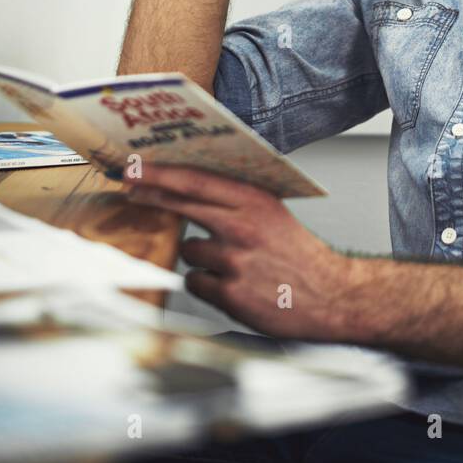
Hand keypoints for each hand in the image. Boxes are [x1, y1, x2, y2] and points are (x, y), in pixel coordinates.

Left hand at [121, 161, 361, 341]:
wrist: (331, 295)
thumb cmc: (298, 255)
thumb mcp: (273, 214)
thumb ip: (236, 202)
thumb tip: (189, 188)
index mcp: (256, 202)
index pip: (197, 180)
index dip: (160, 173)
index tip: (135, 166)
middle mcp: (244, 226)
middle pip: (183, 204)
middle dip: (151, 195)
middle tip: (131, 191)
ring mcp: (236, 261)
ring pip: (190, 249)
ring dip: (202, 257)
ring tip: (233, 265)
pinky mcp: (231, 294)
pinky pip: (196, 282)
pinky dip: (209, 286)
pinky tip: (235, 286)